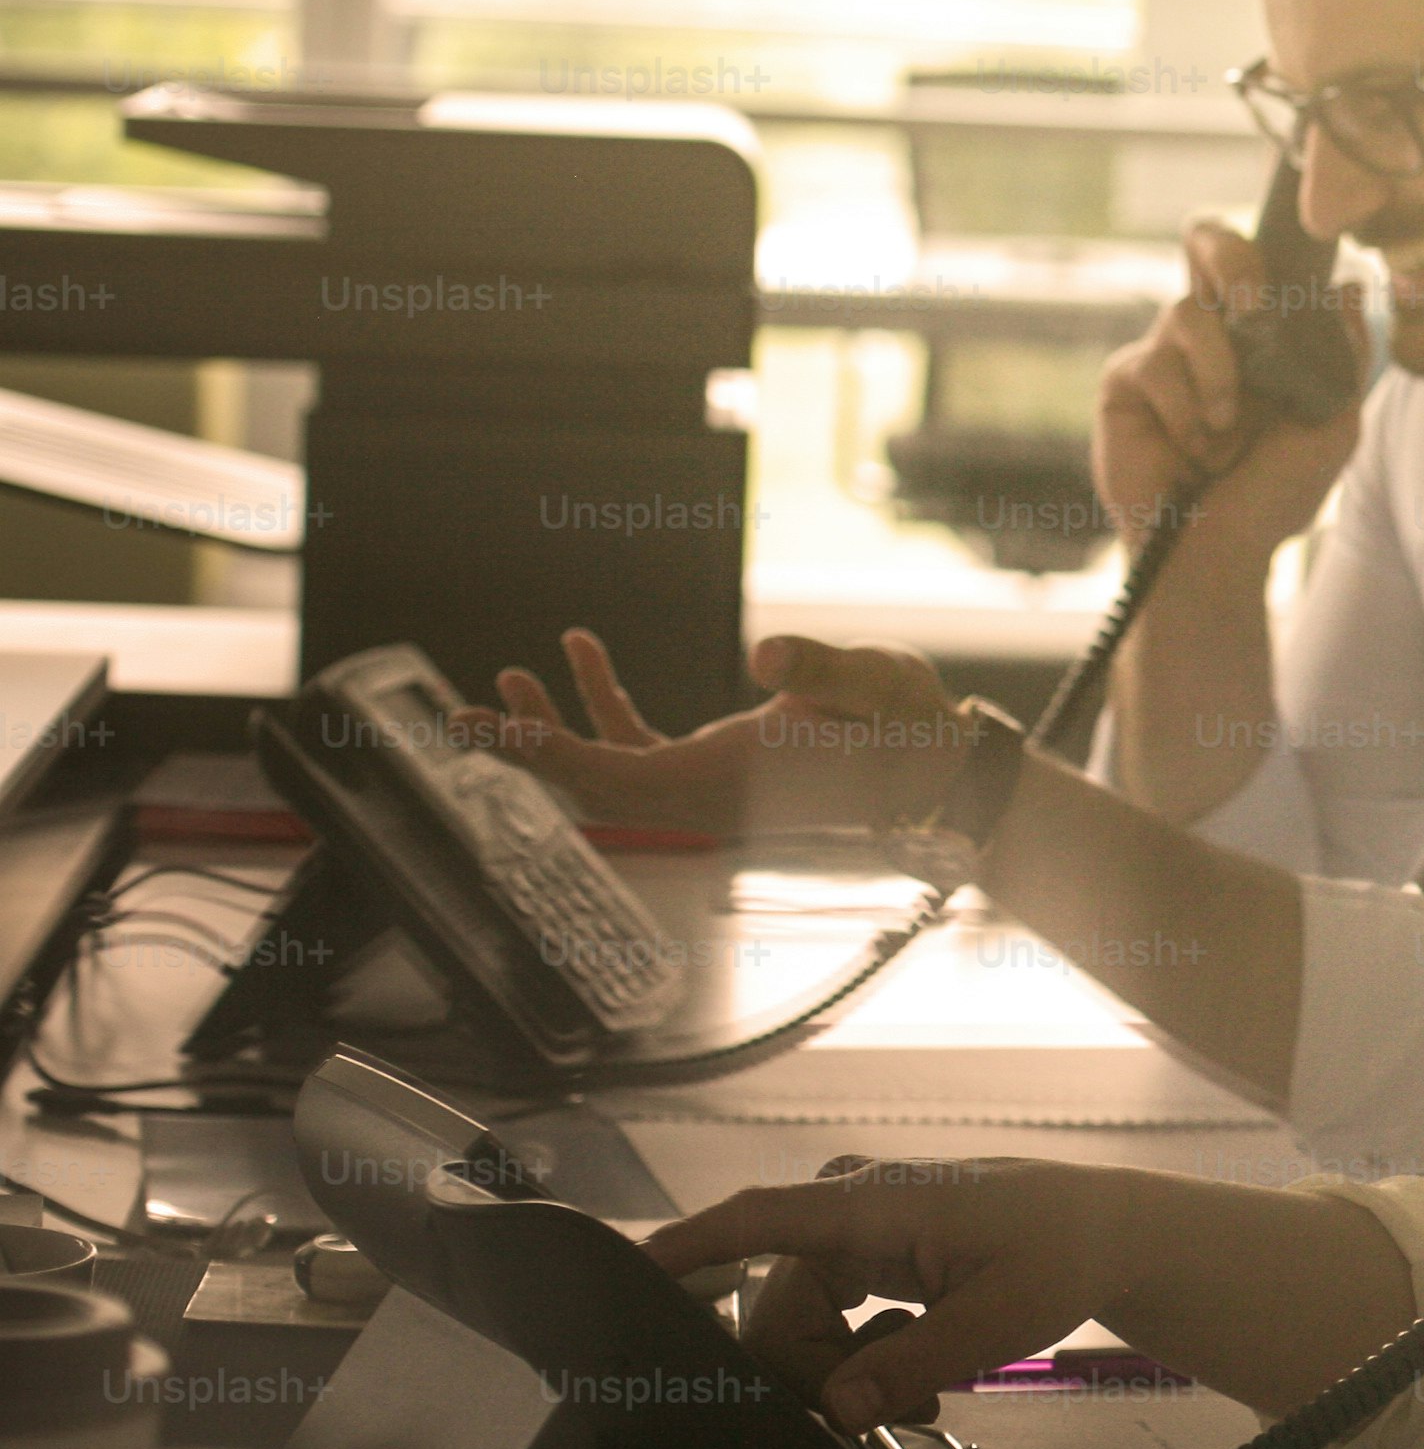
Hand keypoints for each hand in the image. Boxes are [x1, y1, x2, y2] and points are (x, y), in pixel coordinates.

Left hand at [480, 627, 983, 836]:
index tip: (479, 727)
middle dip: (522, 751)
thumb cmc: (910, 726)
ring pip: (603, 770)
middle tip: (458, 713)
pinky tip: (584, 656)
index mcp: (729, 777)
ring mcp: (706, 787)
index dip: (538, 751)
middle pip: (588, 785)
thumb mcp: (876, 682)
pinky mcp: (715, 772)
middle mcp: (705, 794)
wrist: (939, 772)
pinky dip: (602, 711)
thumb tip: (765, 654)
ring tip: (508, 680)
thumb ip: (822, 667)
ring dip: (552, 731)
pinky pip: (638, 752)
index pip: (609, 773)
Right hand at [645, 1156, 1131, 1430]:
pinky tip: (915, 1374)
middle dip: (819, 1377)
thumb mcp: (998, 1321)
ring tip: (921, 1400)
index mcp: (875, 1204)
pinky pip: (827, 1321)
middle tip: (892, 1418)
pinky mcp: (866, 1256)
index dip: (688, 1249)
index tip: (628, 1273)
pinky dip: (859, 1359)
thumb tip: (834, 1412)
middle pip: (778, 1312)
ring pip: (798, 1327)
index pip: (760, 1220)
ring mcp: (855, 1232)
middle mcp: (850, 1209)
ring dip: (845, 1376)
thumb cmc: (1063, 1254)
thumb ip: (912, 1366)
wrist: (1109, 1233)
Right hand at [1091, 218, 1364, 564]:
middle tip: (1255, 307)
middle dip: (1232, 260)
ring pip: (1186, 313)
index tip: (1298, 263)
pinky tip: (1193, 450)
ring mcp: (1165, 352)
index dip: (1272, 242)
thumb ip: (1344, 356)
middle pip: (1206, 239)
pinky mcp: (1126, 380)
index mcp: (1263, 335)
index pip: (1260, 259)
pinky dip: (1185, 411)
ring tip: (1225, 434)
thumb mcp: (1333, 425)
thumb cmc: (1273, 494)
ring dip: (1219, 377)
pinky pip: (1154, 364)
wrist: (1219, 551)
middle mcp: (1212, 333)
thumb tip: (1351, 285)